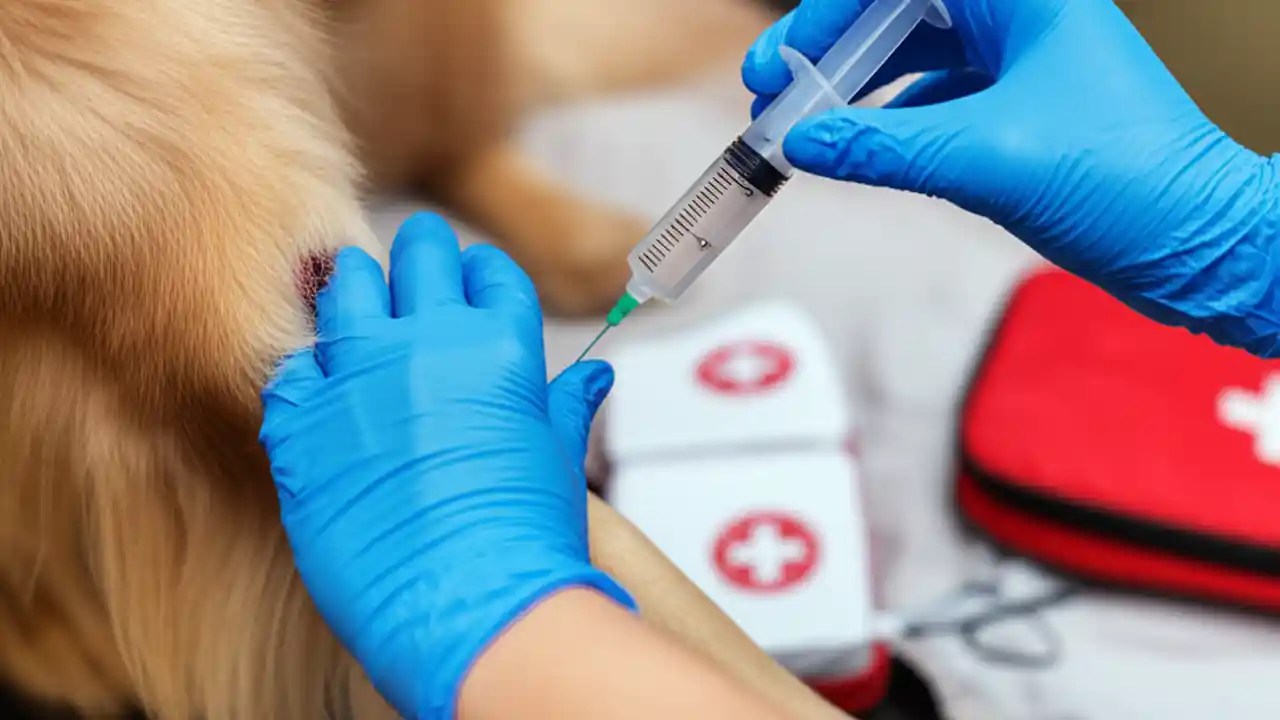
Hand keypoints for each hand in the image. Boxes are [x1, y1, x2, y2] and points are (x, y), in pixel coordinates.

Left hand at [259, 213, 632, 718]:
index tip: (473, 288)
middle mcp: (427, 342)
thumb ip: (564, 405)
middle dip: (421, 256)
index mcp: (501, 345)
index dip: (481, 275)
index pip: (488, 271)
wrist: (466, 607)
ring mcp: (358, 375)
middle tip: (416, 268)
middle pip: (418, 255)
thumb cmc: (525, 539)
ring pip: (344, 286)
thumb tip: (594, 378)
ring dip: (356, 288)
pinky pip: (292, 367)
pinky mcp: (301, 420)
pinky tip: (322, 390)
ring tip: (359, 307)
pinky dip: (308, 372)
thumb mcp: (558, 459)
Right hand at [744, 0, 1279, 355]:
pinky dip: (891, 120)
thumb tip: (804, 139)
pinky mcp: (1021, 110)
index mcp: (1027, 0)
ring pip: (914, 56)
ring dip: (856, 87)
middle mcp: (1024, 19)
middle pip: (899, 14)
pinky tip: (858, 146)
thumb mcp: (985, 159)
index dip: (828, 17)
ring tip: (803, 121)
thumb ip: (882, 146)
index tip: (780, 62)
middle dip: (831, 50)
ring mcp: (1023, 63)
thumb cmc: (1129, 183)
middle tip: (775, 91)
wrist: (1198, 246)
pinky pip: (937, 100)